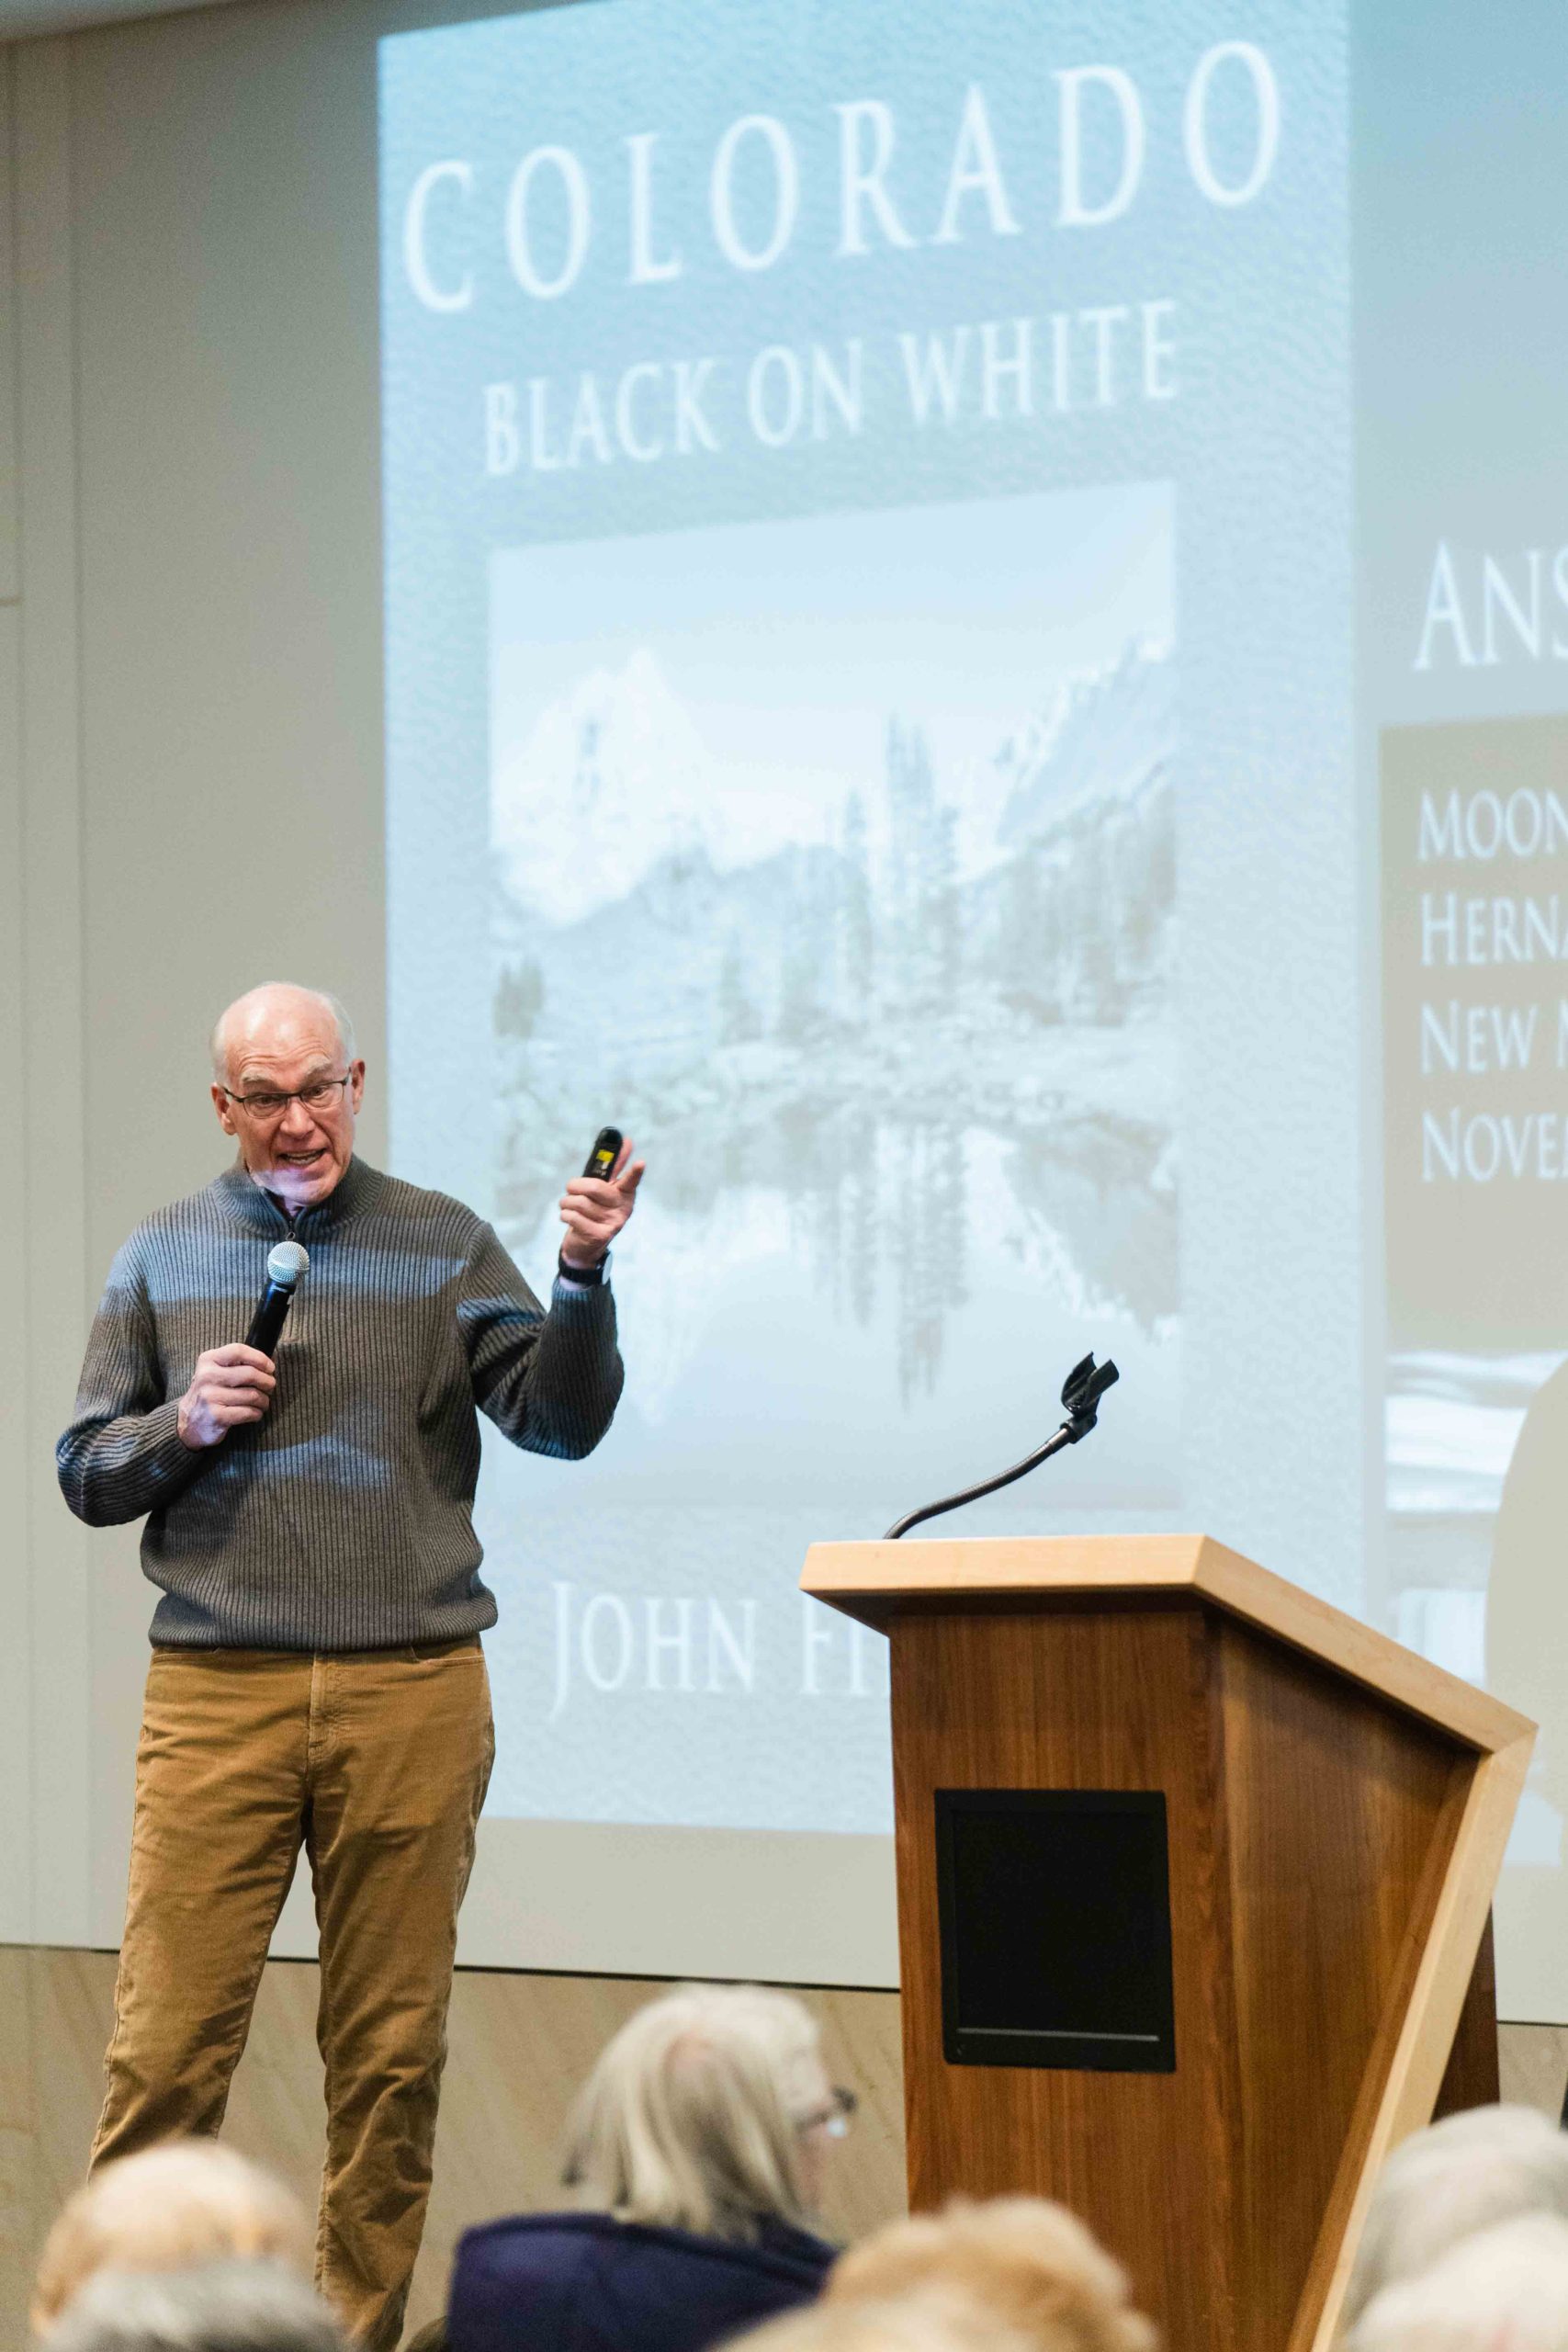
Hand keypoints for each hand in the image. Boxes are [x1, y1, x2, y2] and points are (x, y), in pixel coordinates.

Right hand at [177, 1344, 276, 1449]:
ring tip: (263, 1402)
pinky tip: (255, 1413)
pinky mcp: (217, 1416)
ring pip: (252, 1395)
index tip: (270, 1368)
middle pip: (250, 1374)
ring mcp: (210, 1396)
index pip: (238, 1351)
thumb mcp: (216, 1371)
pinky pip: (248, 1412)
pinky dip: (257, 1413)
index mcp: (208, 1360)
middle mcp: (207, 1376)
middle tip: (270, 1387)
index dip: (260, 1358)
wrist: (188, 1422)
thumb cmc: (210, 1392)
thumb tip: (272, 1358)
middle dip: (267, 1381)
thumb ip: (238, 1363)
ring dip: (264, 1400)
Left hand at [559, 1137, 645, 1268]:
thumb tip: (627, 1141)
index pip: (631, 1180)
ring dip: (567, 1202)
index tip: (641, 1163)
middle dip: (575, 1185)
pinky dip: (565, 1215)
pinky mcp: (599, 1235)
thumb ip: (614, 1166)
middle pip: (594, 1187)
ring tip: (570, 1207)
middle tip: (571, 1187)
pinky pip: (572, 1216)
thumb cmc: (594, 1209)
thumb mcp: (604, 1188)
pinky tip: (570, 1218)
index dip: (635, 1172)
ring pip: (578, 1202)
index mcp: (625, 1194)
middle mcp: (623, 1208)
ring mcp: (612, 1223)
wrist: (585, 1244)